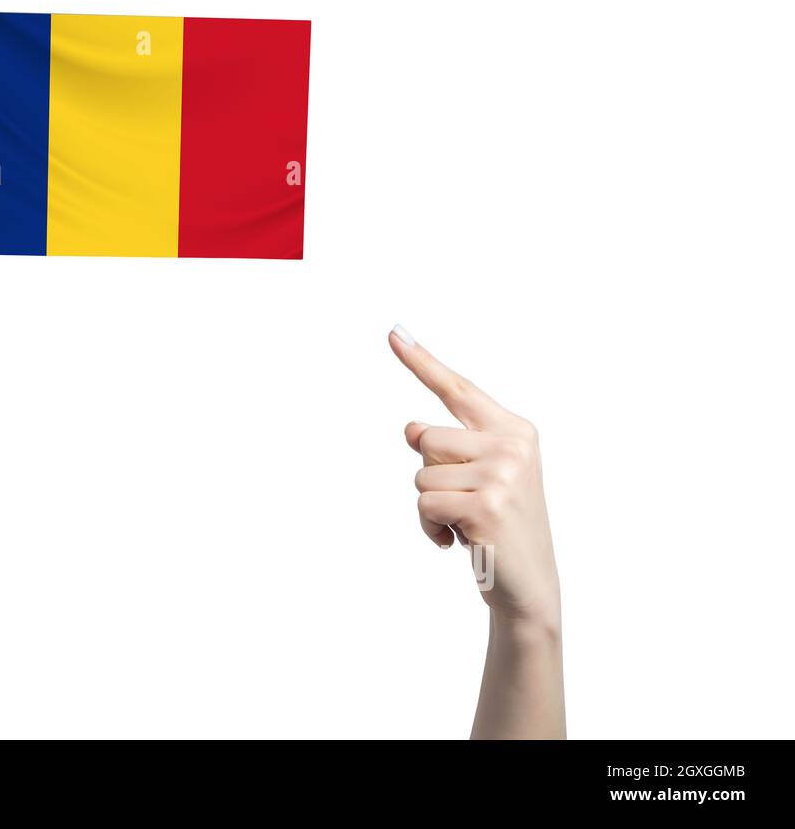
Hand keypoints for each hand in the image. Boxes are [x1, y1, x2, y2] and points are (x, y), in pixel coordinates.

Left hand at [390, 325, 563, 737]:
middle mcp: (512, 443)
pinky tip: (457, 542)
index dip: (420, 360)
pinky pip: (423, 503)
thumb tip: (411, 428)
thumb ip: (452, 445)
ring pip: (419, 473)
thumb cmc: (498, 528)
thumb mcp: (482, 477)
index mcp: (513, 430)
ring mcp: (502, 472)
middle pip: (423, 436)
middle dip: (431, 473)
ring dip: (430, 506)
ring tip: (464, 523)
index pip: (457, 388)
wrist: (527, 587)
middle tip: (464, 502)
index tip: (392, 331)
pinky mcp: (486, 503)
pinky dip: (430, 529)